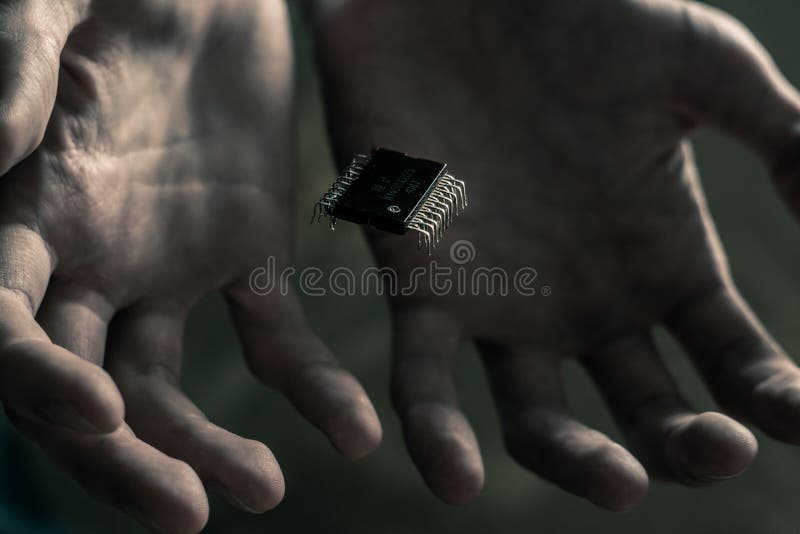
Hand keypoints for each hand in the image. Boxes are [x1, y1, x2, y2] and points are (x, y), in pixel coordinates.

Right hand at [0, 1, 380, 530]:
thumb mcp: (55, 8)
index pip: (6, 329)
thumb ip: (16, 71)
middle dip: (128, 456)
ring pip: (170, 386)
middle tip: (191, 512)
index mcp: (27, 213)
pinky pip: (277, 336)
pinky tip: (353, 431)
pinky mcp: (249, 253)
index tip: (100, 412)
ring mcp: (171, 266)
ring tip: (266, 489)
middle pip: (89, 388)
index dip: (36, 379)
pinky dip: (312, 388)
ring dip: (211, 445)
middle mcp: (91, 261)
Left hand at [314, 0, 799, 509]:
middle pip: (641, 411)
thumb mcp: (701, 68)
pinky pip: (421, 380)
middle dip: (682, 445)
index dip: (772, 398)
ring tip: (620, 482)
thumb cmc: (582, 18)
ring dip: (576, 465)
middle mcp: (582, 298)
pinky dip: (432, 434)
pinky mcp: (418, 285)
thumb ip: (783, 134)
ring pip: (535, 420)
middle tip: (718, 448)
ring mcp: (500, 301)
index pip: (730, 360)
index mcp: (657, 260)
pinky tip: (456, 479)